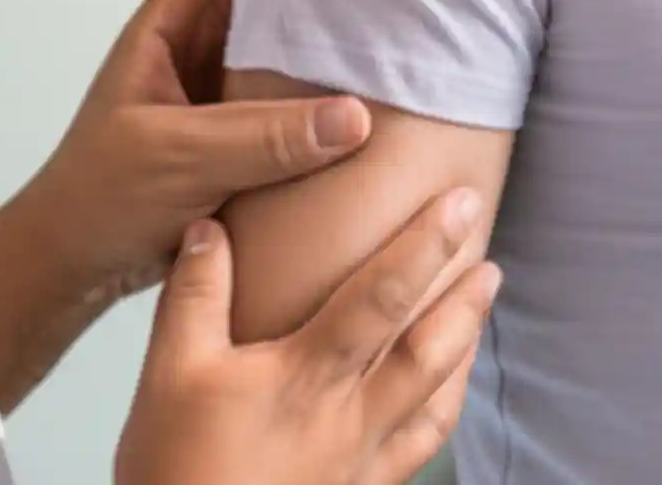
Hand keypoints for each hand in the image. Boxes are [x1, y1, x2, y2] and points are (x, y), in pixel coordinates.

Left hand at [0, 0, 370, 413]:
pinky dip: (320, 86)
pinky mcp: (234, 137)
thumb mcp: (175, 157)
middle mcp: (192, 50)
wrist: (75, 263)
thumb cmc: (98, 199)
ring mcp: (214, 92)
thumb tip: (356, 115)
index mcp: (163, 31)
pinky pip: (285, 95)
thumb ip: (260, 137)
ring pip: (277, 37)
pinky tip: (366, 80)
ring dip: (321, 15)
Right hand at [116, 191, 501, 484]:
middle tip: (491, 251)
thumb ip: (194, 295)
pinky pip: (420, 446)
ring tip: (482, 309)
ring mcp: (360, 459)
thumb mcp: (170, 372)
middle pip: (428, 348)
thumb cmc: (177, 467)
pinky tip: (447, 395)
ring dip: (465, 347)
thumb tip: (209, 229)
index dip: (424, 245)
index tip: (457, 202)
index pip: (379, 296)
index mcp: (306, 376)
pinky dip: (444, 410)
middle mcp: (348, 415)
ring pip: (435, 399)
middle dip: (464, 297)